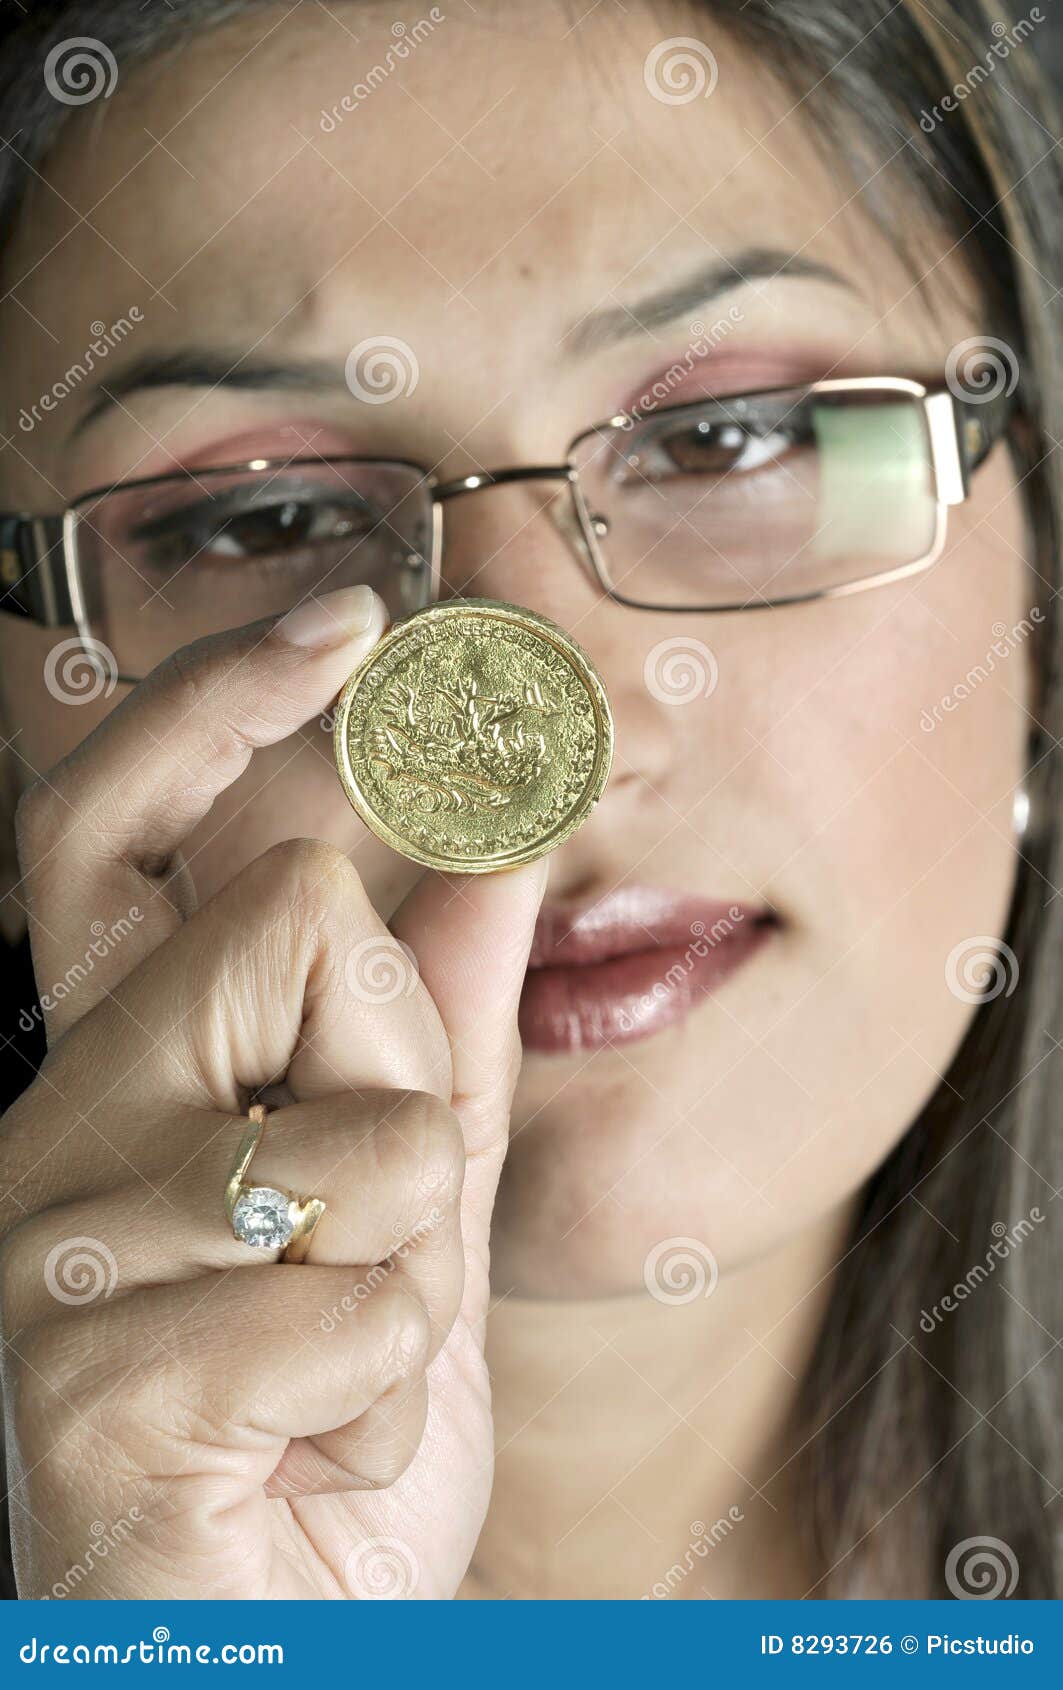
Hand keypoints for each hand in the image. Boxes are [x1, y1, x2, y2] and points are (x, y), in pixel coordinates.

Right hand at [0, 587, 545, 1597]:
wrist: (269, 1650)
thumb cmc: (319, 1434)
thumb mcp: (414, 1213)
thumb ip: (442, 1033)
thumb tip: (494, 848)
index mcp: (112, 1077)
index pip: (115, 823)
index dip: (217, 700)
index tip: (352, 614)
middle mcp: (44, 1137)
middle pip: (280, 921)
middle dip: (396, 1058)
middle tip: (371, 1203)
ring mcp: (41, 1260)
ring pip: (357, 1130)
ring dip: (409, 1262)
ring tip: (338, 1358)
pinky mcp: (82, 1389)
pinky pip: (346, 1300)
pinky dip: (384, 1382)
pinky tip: (303, 1449)